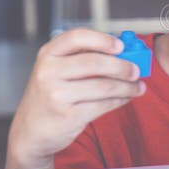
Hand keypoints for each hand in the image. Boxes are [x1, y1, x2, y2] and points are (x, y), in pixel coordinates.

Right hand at [5, 28, 144, 168]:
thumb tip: (125, 53)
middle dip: (122, 66)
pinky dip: (120, 100)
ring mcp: (56, 94)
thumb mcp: (58, 71)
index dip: (102, 39)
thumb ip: (84, 58)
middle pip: (95, 62)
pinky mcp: (67, 115)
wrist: (30, 131)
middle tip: (137, 70)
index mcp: (48, 54)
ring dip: (126, 86)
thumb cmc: (51, 95)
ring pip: (103, 85)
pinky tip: (127, 97)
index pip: (76, 37)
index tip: (120, 45)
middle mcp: (48, 71)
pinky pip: (103, 104)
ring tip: (138, 86)